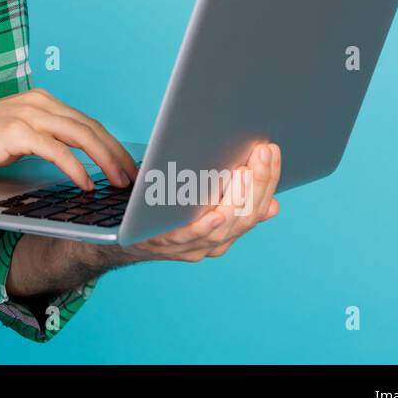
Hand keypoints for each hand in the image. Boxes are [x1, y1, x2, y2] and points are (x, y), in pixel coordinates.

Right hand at [0, 87, 135, 190]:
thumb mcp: (16, 138)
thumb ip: (44, 141)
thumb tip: (75, 161)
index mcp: (40, 100)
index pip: (87, 122)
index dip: (111, 145)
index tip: (126, 166)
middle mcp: (38, 101)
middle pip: (91, 127)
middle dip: (117, 154)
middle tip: (134, 179)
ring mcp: (27, 113)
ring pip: (81, 135)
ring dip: (106, 161)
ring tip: (120, 183)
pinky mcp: (16, 131)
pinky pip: (57, 151)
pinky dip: (76, 169)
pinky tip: (86, 184)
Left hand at [83, 141, 282, 268]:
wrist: (124, 238)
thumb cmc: (166, 213)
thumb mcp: (202, 205)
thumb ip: (232, 203)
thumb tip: (273, 205)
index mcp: (227, 231)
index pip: (257, 207)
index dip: (267, 179)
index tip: (271, 150)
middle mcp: (214, 242)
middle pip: (245, 216)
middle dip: (258, 183)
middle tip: (262, 152)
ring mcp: (191, 247)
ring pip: (224, 227)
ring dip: (237, 199)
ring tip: (244, 172)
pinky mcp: (164, 244)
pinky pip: (189, 237)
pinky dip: (206, 226)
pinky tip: (216, 213)